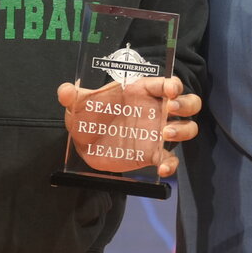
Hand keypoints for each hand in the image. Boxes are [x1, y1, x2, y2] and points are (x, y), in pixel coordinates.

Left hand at [57, 76, 199, 177]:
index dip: (172, 84)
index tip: (170, 89)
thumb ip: (72, 96)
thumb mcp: (79, 105)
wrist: (86, 144)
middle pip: (187, 102)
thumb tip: (64, 90)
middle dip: (185, 104)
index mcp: (142, 92)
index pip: (165, 83)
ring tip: (165, 135)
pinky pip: (170, 158)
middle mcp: (156, 110)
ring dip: (182, 130)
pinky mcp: (153, 154)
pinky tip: (162, 169)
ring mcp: (158, 133)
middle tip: (170, 109)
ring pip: (187, 127)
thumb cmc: (89, 116)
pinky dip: (171, 164)